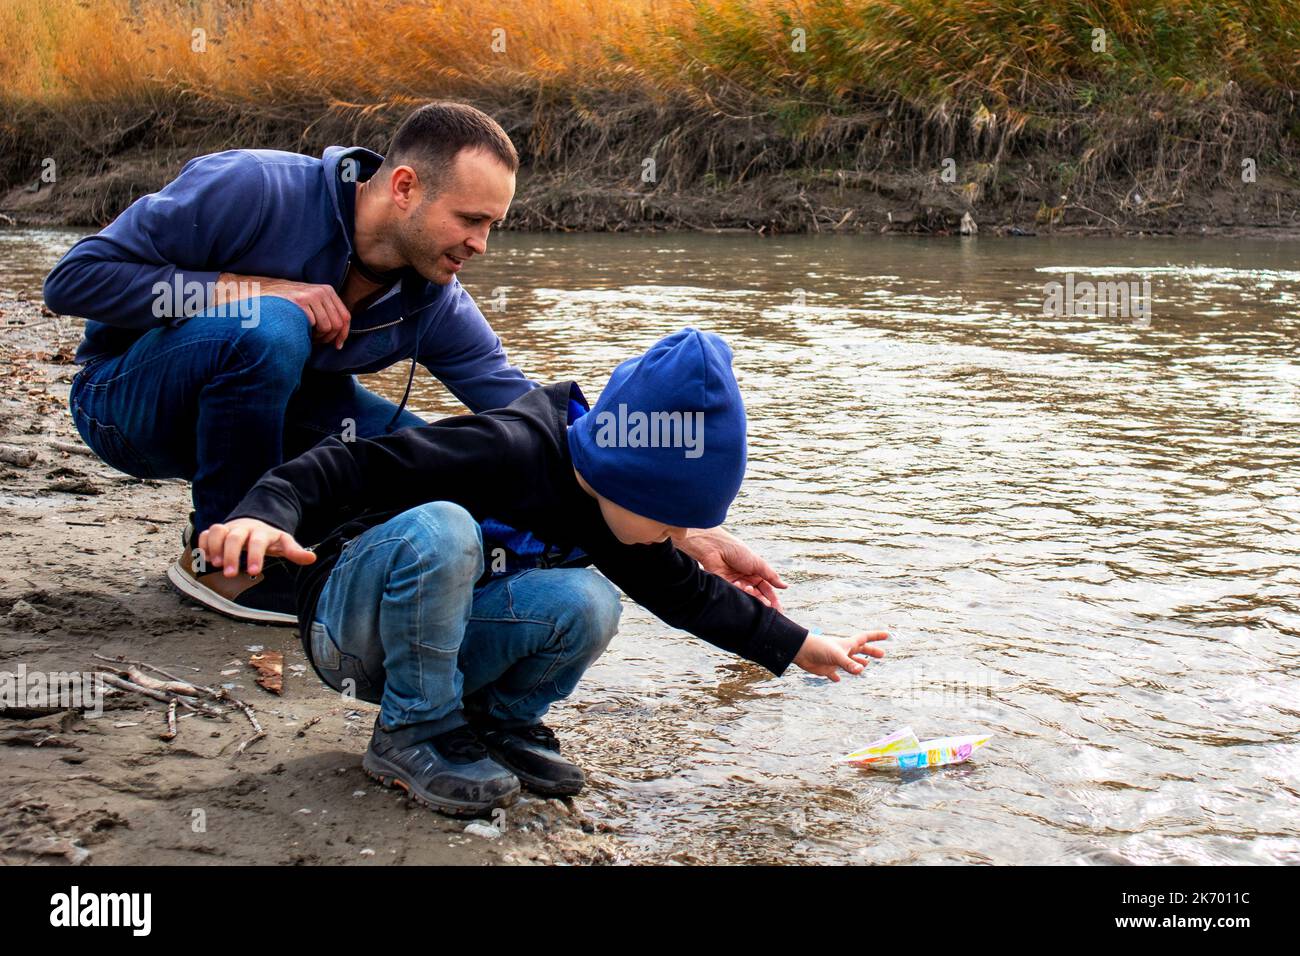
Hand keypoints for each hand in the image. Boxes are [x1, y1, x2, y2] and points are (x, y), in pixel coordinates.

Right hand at [199, 518, 316, 576]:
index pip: (258, 541)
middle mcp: (243, 528)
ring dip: (214, 546)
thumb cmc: (269, 538)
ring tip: (215, 564)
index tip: (254, 571)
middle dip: (232, 555)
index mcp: (262, 532)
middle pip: (235, 537)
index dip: (256, 555)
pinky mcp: (216, 532)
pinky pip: (205, 533)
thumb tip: (312, 558)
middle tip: (230, 574)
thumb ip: (295, 551)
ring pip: (217, 531)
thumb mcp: (283, 543)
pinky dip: (202, 544)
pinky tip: (205, 559)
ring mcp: (228, 529)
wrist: (255, 522)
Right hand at [216, 273, 351, 348]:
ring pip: (327, 327)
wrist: (260, 293)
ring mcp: (311, 295)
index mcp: (327, 291)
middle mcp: (321, 291)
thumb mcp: (310, 302)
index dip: (343, 334)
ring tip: (304, 333)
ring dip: (317, 337)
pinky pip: (313, 325)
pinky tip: (297, 329)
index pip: (345, 316)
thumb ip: (326, 313)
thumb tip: (341, 337)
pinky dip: (306, 333)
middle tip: (314, 340)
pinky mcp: (300, 302)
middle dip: (328, 338)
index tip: (337, 346)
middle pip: (338, 324)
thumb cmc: (286, 304)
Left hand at [675, 526, 787, 611]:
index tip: (778, 610)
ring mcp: (736, 585)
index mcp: (756, 574)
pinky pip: (736, 595)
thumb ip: (771, 576)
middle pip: (758, 597)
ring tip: (749, 588)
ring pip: (747, 598)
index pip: (767, 590)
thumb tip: (785, 586)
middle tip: (768, 609)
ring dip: (751, 595)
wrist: (715, 547)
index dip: (773, 600)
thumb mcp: (758, 563)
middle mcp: (746, 581)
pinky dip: (739, 591)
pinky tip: (739, 584)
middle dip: (763, 603)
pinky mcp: (726, 588)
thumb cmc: (737, 551)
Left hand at [793, 631, 887, 681]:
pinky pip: (833, 673)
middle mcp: (842, 651)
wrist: (800, 651)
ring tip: (865, 666)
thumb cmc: (818, 648)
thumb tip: (860, 671)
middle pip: (860, 650)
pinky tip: (837, 680)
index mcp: (847, 644)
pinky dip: (836, 676)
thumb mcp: (836, 656)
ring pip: (849, 662)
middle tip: (882, 655)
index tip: (887, 635)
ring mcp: (835, 660)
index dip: (876, 636)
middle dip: (871, 652)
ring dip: (857, 663)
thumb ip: (848, 664)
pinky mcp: (826, 668)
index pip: (865, 638)